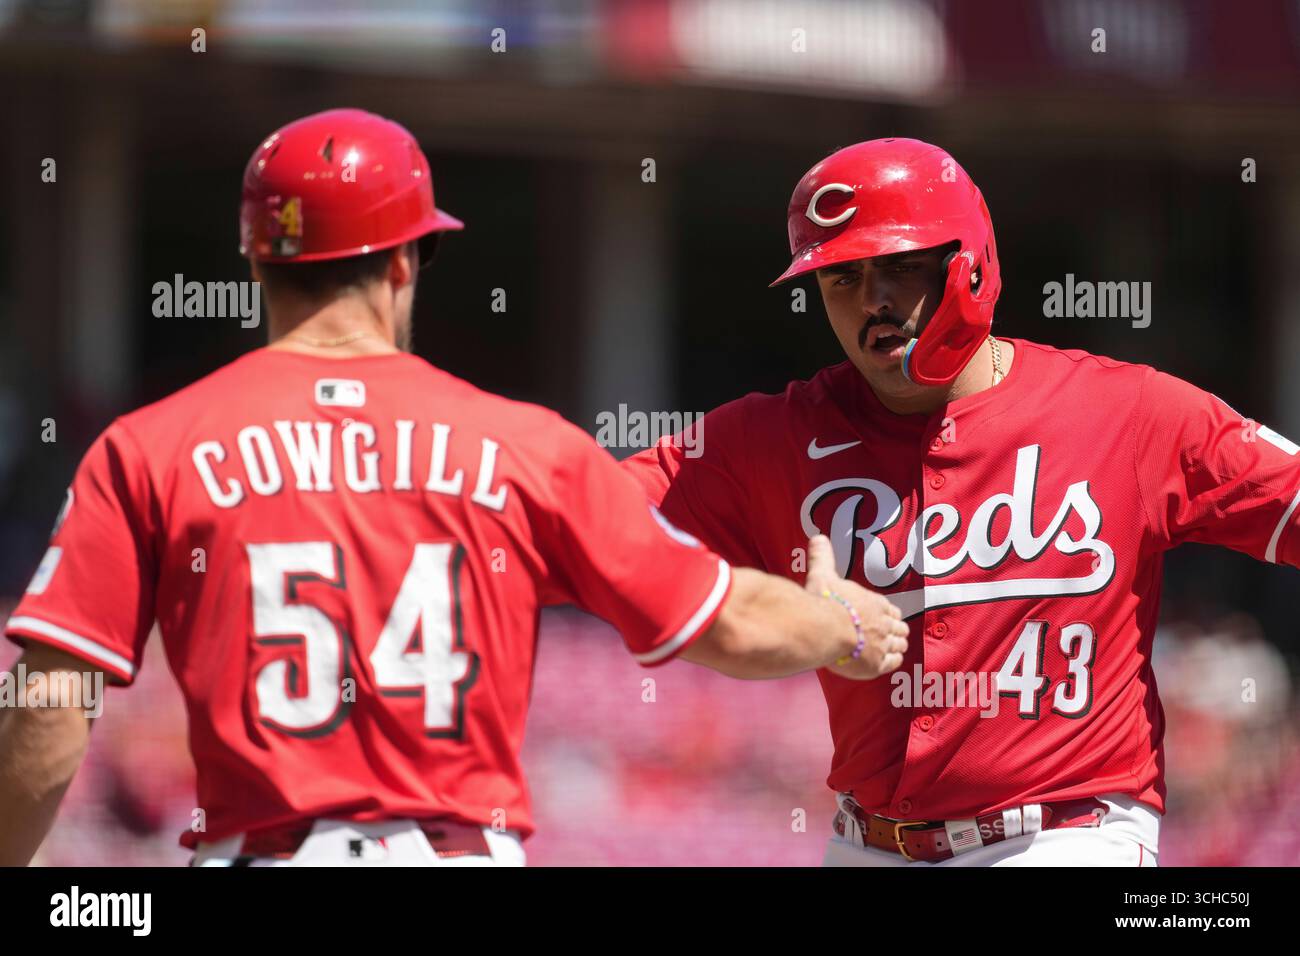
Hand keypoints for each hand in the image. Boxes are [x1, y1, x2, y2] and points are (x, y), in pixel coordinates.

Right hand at [803, 535, 909, 679]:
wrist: (823, 629)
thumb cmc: (823, 601)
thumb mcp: (822, 574)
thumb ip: (822, 558)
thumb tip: (817, 537)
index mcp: (874, 602)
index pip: (890, 609)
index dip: (889, 613)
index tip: (886, 616)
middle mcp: (883, 622)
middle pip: (899, 627)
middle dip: (896, 630)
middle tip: (889, 635)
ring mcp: (882, 644)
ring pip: (899, 645)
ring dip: (896, 646)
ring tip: (890, 648)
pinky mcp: (877, 664)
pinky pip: (893, 663)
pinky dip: (892, 661)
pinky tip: (887, 661)